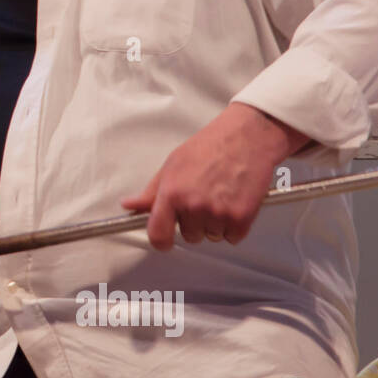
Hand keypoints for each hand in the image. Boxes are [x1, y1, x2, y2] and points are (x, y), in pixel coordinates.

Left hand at [119, 102, 310, 249]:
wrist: (247, 136)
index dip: (161, 241)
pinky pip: (232, 237)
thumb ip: (151, 192)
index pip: (157, 233)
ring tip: (221, 195)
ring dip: (216, 223)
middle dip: (195, 222)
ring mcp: (218, 213)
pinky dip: (235, 225)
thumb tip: (130, 205)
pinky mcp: (241, 217)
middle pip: (189, 235)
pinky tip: (235, 202)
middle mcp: (193, 205)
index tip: (165, 241)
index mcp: (172, 193)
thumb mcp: (173, 164)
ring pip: (212, 236)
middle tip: (204, 197)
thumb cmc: (211, 145)